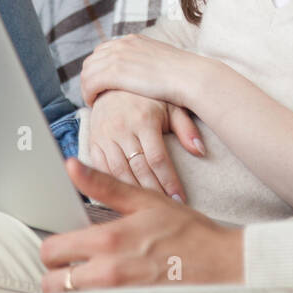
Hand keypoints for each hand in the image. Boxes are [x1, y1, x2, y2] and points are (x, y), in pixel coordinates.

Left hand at [41, 157, 244, 292]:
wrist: (221, 263)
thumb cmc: (186, 231)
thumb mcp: (145, 200)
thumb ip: (104, 185)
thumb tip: (72, 165)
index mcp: (108, 240)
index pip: (52, 250)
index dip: (53, 248)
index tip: (64, 247)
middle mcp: (108, 272)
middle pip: (53, 283)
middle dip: (58, 275)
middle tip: (73, 267)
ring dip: (74, 290)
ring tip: (90, 280)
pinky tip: (108, 291)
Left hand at [79, 33, 217, 107]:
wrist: (190, 77)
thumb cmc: (184, 75)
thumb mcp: (163, 61)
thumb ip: (149, 62)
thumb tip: (146, 72)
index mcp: (134, 40)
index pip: (105, 50)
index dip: (100, 67)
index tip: (103, 83)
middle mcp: (123, 44)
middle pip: (93, 59)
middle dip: (91, 77)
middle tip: (95, 94)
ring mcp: (118, 56)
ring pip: (88, 71)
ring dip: (87, 87)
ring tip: (93, 101)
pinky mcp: (115, 71)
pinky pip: (90, 83)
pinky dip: (88, 93)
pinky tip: (94, 103)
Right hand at [86, 89, 204, 202]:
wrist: (112, 83)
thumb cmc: (147, 98)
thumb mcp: (170, 105)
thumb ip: (185, 128)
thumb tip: (200, 151)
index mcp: (144, 120)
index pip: (158, 159)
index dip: (169, 181)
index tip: (180, 199)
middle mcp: (123, 129)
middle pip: (139, 169)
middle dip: (154, 192)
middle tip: (167, 209)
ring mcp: (105, 137)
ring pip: (119, 173)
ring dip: (133, 193)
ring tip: (147, 208)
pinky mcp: (93, 143)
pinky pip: (100, 170)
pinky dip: (110, 186)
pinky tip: (121, 198)